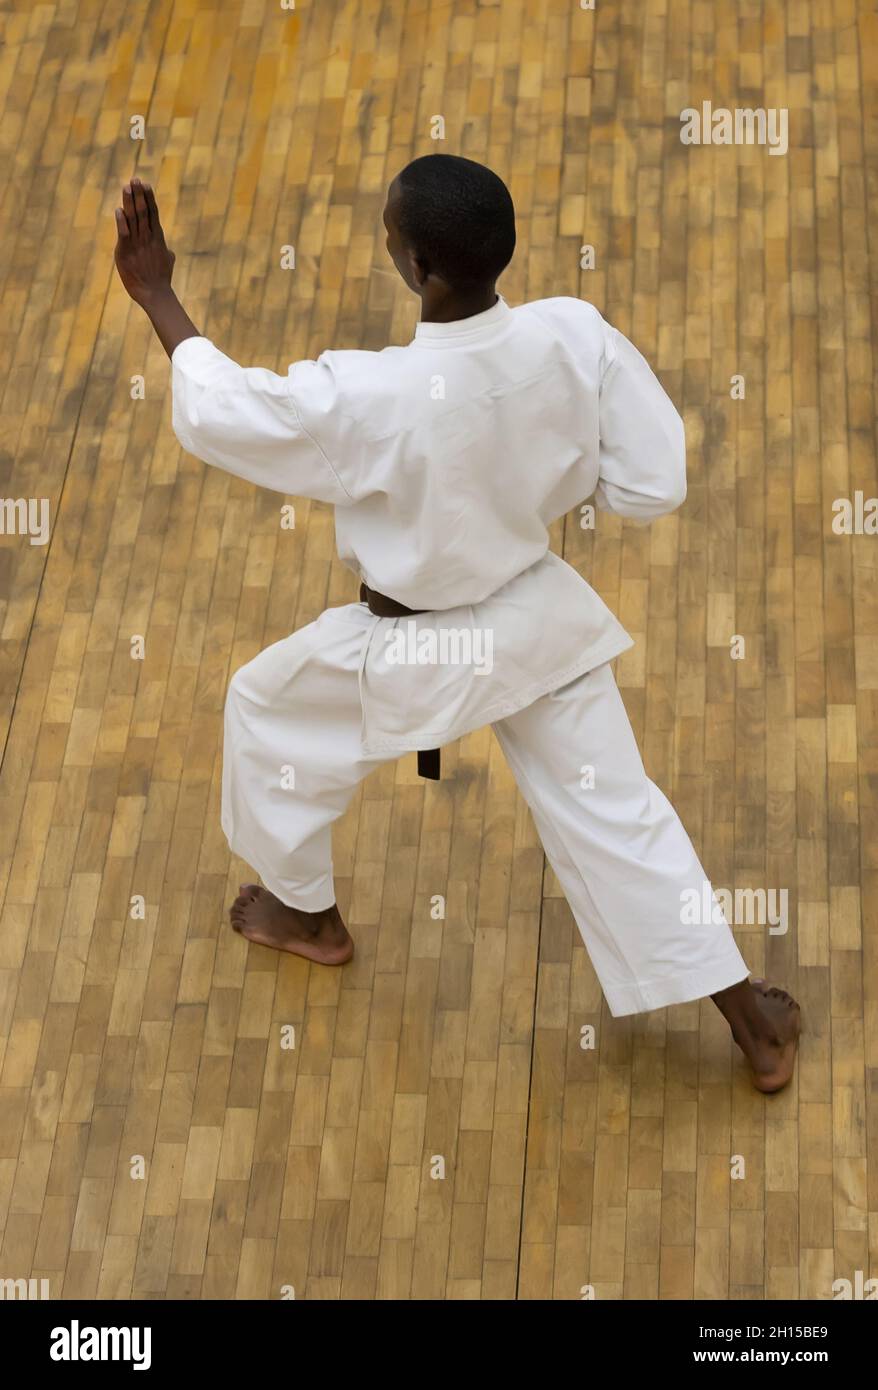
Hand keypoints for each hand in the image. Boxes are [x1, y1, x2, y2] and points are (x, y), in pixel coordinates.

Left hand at [114, 177, 175, 305]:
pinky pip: (124, 233)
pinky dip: (121, 221)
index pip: (153, 213)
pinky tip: (119, 210)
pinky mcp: (126, 252)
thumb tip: (169, 251)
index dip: (148, 198)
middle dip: (138, 194)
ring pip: (133, 218)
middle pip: (143, 211)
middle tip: (134, 179)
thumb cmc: (161, 279)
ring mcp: (137, 244)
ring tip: (126, 187)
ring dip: (129, 201)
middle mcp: (148, 237)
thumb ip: (166, 251)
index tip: (145, 185)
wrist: (155, 294)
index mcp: (158, 237)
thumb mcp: (168, 262)